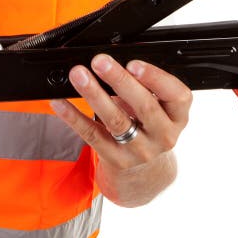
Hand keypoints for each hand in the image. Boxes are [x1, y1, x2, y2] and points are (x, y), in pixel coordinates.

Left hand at [49, 54, 191, 206]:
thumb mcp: (158, 109)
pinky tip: (60, 103)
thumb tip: (111, 63)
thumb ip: (144, 87)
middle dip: (119, 80)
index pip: (177, 96)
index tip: (133, 63)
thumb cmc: (148, 128)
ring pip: (116, 120)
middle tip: (100, 62)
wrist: (144, 175)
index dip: (156, 78)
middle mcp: (163, 136)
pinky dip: (74, 117)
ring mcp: (140, 151)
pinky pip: (92, 135)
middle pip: (144, 106)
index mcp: (177, 117)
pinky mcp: (117, 160)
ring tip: (79, 75)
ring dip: (94, 94)